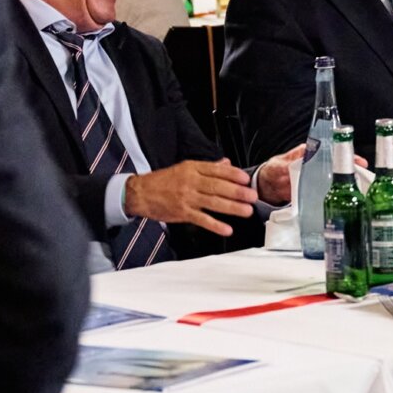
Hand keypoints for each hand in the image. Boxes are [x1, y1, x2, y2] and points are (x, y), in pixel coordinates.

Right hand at [124, 158, 256, 235]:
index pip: (217, 170)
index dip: (233, 175)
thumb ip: (208, 167)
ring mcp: (187, 198)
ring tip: (246, 211)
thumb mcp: (185, 168)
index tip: (246, 179)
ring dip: (232, 208)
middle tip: (252, 196)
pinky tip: (227, 229)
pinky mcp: (182, 213)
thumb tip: (227, 163)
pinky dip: (215, 225)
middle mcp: (191, 182)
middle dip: (238, 192)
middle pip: (218, 187)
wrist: (140, 193)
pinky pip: (201, 219)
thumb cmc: (163, 180)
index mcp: (192, 168)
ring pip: (213, 203)